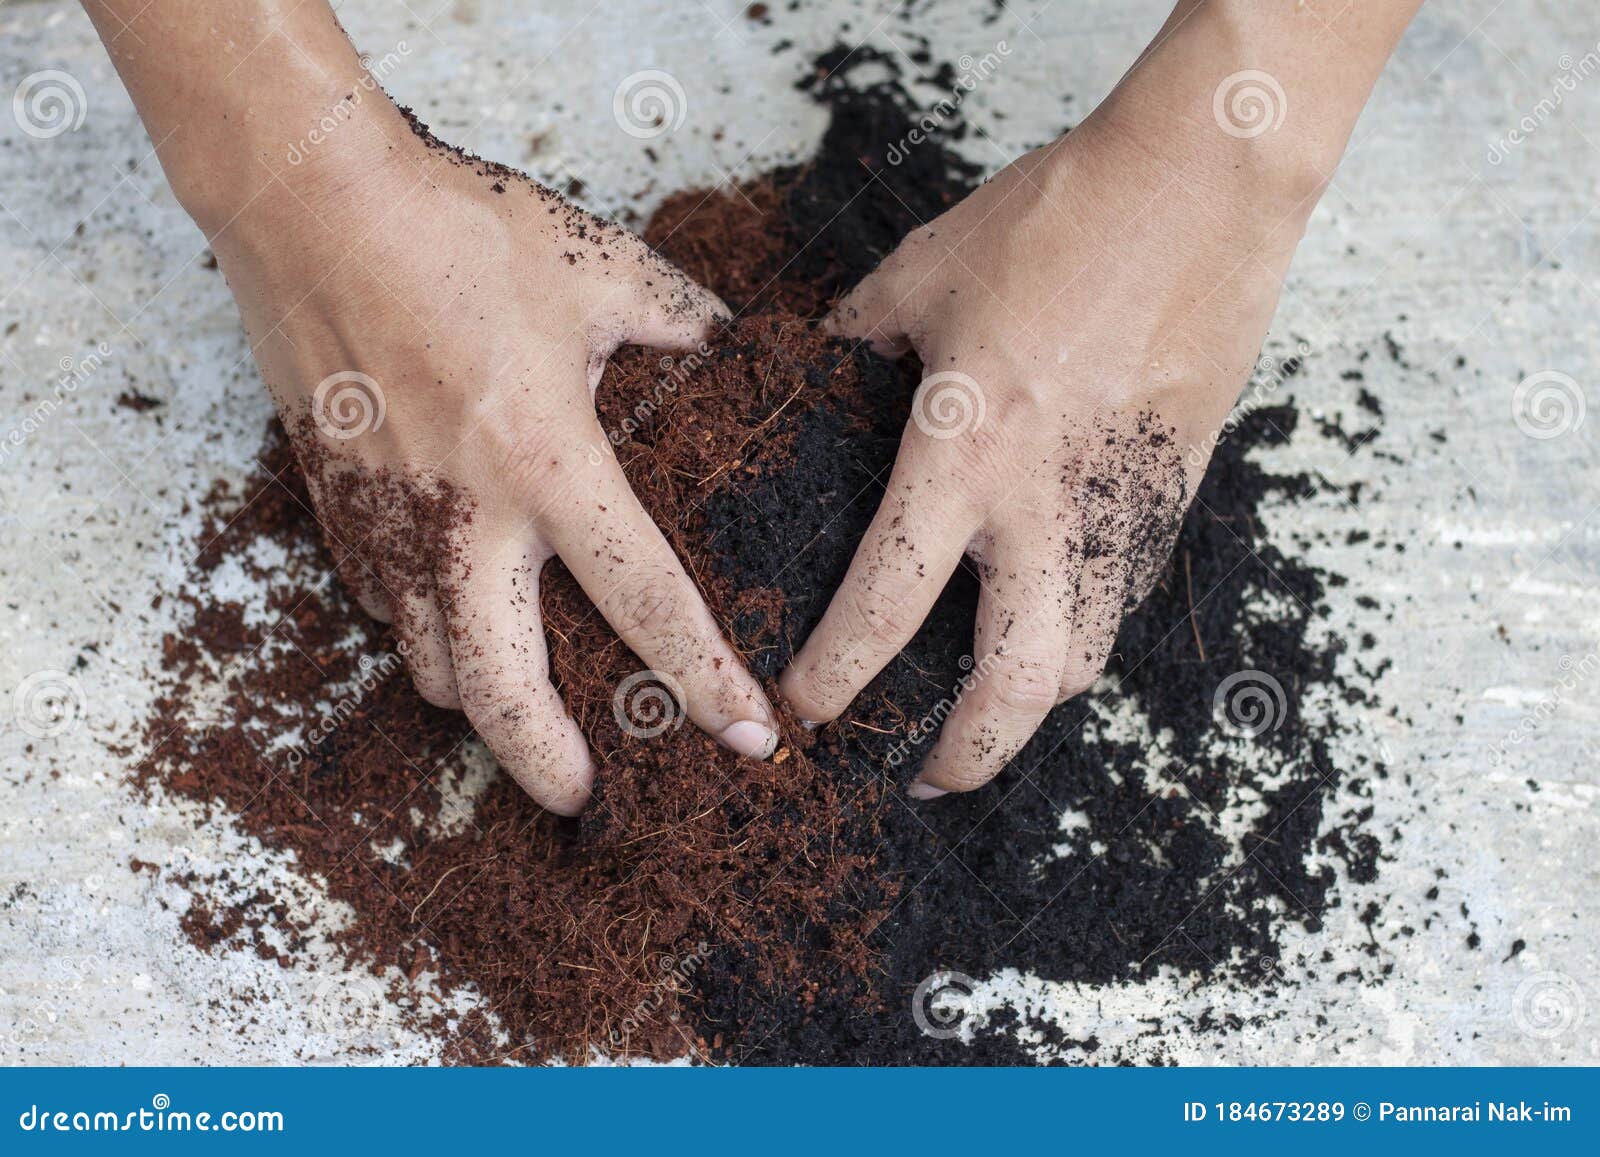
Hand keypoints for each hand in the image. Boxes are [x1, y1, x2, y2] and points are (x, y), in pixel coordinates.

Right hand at [199, 99, 777, 814]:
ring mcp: (391, 524)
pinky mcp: (336, 511)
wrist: (309, 205)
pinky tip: (454, 625)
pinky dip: (423, 638)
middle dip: (547, 763)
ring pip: (429, 665)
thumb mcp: (596, 268)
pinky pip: (382, 608)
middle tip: (583, 795)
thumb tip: (724, 341)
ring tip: (524, 718)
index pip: (646, 601)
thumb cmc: (454, 231)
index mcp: (551, 463)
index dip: (703, 679)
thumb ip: (677, 319)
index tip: (745, 737)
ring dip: (480, 706)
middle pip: (503, 690)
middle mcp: (468, 517)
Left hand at [780, 54, 1327, 798]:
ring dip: (1037, 705)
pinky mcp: (1176, 492)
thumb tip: (819, 359)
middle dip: (969, 755)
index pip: (883, 606)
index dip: (835, 678)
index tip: (807, 712)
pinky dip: (1085, 625)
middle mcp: (1044, 504)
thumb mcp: (923, 271)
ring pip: (1088, 656)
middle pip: (1015, 685)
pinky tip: (1053, 612)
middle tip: (929, 779)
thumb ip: (858, 332)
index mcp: (962, 452)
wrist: (1202, 186)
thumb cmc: (1058, 217)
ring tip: (993, 713)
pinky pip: (1124, 591)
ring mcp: (1121, 507)